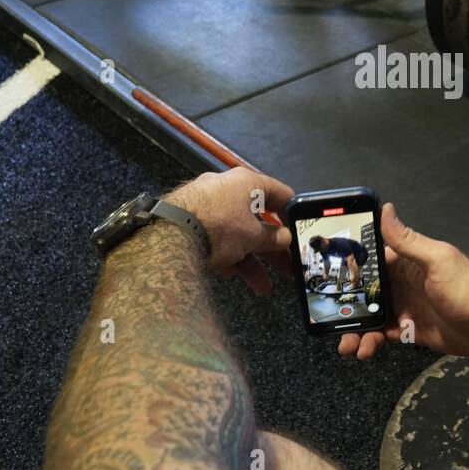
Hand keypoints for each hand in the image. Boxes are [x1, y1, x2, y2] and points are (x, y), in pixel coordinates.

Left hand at [163, 168, 292, 293]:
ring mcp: (205, 204)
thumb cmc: (220, 227)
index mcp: (246, 182)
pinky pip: (216, 238)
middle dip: (272, 248)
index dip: (292, 213)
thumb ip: (273, 238)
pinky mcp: (189, 221)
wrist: (168, 236)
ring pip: (236, 233)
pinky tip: (234, 275)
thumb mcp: (253, 237)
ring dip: (252, 260)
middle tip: (286, 268)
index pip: (279, 193)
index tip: (299, 231)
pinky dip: (228, 255)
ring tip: (263, 287)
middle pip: (257, 219)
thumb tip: (285, 238)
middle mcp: (226, 188)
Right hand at [338, 203, 468, 360]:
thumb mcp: (436, 259)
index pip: (368, 262)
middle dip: (345, 307)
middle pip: (363, 293)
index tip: (323, 277)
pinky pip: (382, 335)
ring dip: (355, 330)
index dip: (346, 268)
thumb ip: (408, 240)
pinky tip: (365, 350)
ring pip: (369, 317)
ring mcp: (404, 307)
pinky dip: (370, 342)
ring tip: (347, 346)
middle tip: (329, 321)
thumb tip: (385, 208)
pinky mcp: (409, 330)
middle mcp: (400, 284)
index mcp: (403, 263)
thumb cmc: (466, 287)